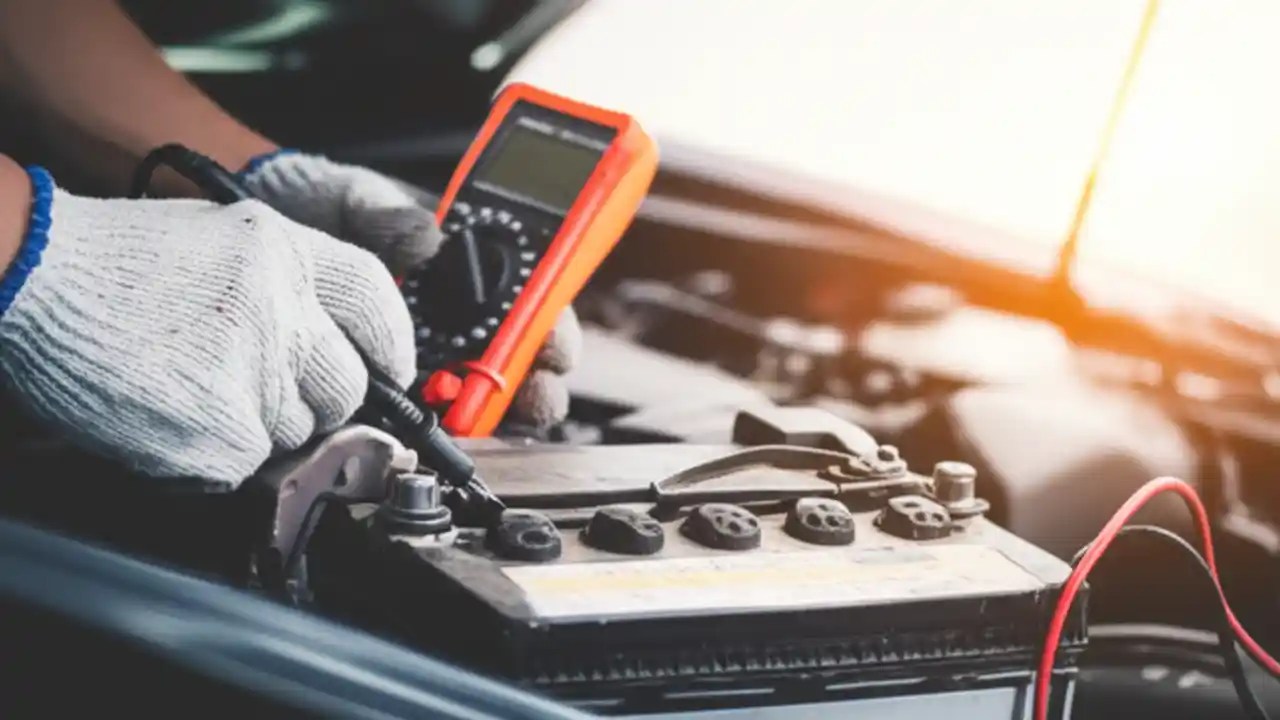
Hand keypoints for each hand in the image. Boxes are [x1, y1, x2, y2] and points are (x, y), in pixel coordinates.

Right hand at [0, 167, 414, 487]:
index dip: (393, 345)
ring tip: (193, 385)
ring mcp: (254, 373)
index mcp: (286, 252)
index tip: (392, 372)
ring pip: (294, 431)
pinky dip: (212, 454)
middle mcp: (282, 309)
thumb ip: (286, 285)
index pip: (375, 302)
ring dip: (257, 425)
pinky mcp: (221, 431)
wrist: (34, 277)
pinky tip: (171, 413)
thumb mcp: (220, 240)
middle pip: (348, 386)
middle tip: (261, 387)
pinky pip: (244, 463)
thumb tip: (339, 347)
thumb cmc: (114, 263)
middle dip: (317, 399)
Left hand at [239, 150, 580, 429]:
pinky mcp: (399, 386)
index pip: (537, 297)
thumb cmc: (328, 210)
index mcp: (476, 263)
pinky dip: (446, 425)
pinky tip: (443, 429)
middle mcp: (467, 313)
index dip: (554, 325)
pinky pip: (433, 414)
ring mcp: (436, 353)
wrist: (271, 234)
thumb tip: (426, 238)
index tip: (554, 346)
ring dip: (497, 412)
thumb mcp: (360, 199)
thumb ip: (391, 214)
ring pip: (487, 394)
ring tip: (484, 419)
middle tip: (531, 397)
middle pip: (522, 357)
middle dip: (535, 382)